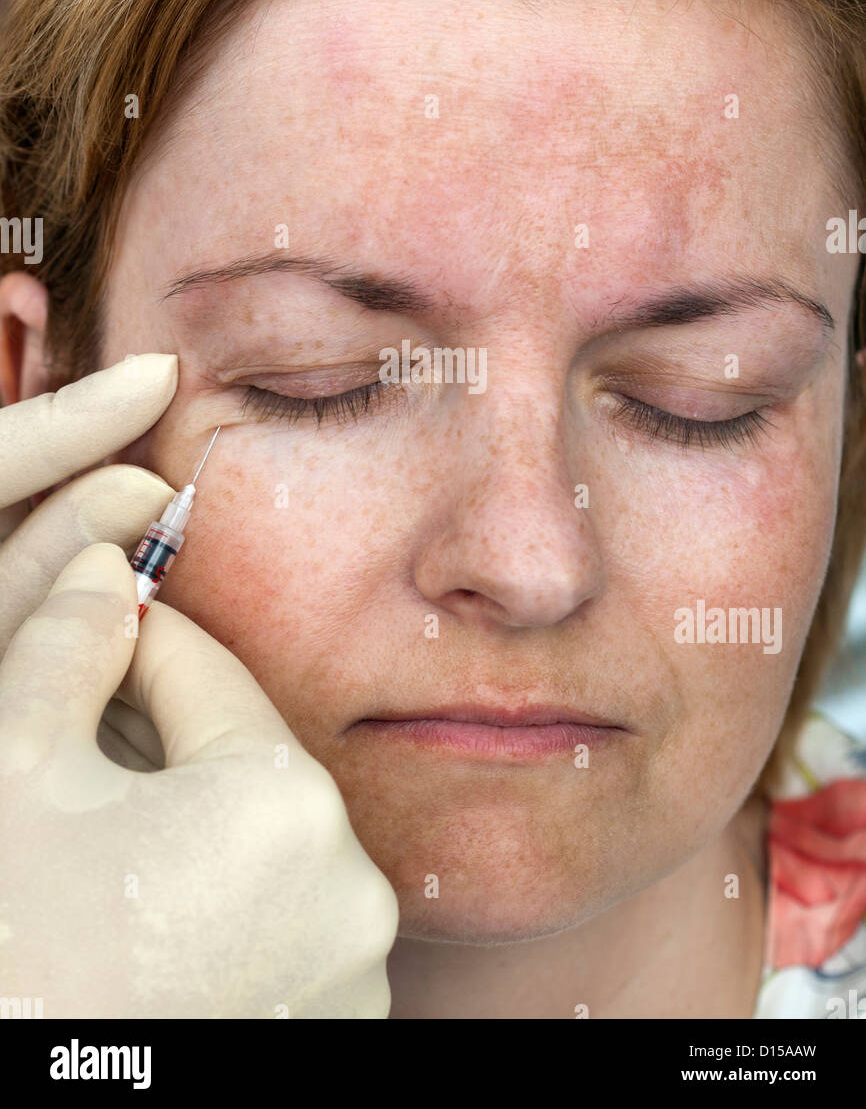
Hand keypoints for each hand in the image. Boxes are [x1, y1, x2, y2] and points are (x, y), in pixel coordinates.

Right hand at [0, 360, 397, 1016]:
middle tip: (79, 746)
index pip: (207, 669)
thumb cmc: (15, 953)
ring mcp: (353, 971)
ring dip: (191, 816)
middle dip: (159, 736)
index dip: (131, 641)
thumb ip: (69, 647)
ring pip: (263, 839)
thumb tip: (103, 569)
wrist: (27, 1093)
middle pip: (242, 756)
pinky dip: (223, 894)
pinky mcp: (336, 1028)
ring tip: (104, 838)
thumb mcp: (18, 774)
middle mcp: (352, 888)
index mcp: (287, 805)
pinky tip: (144, 909)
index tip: (87, 632)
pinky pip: (282, 917)